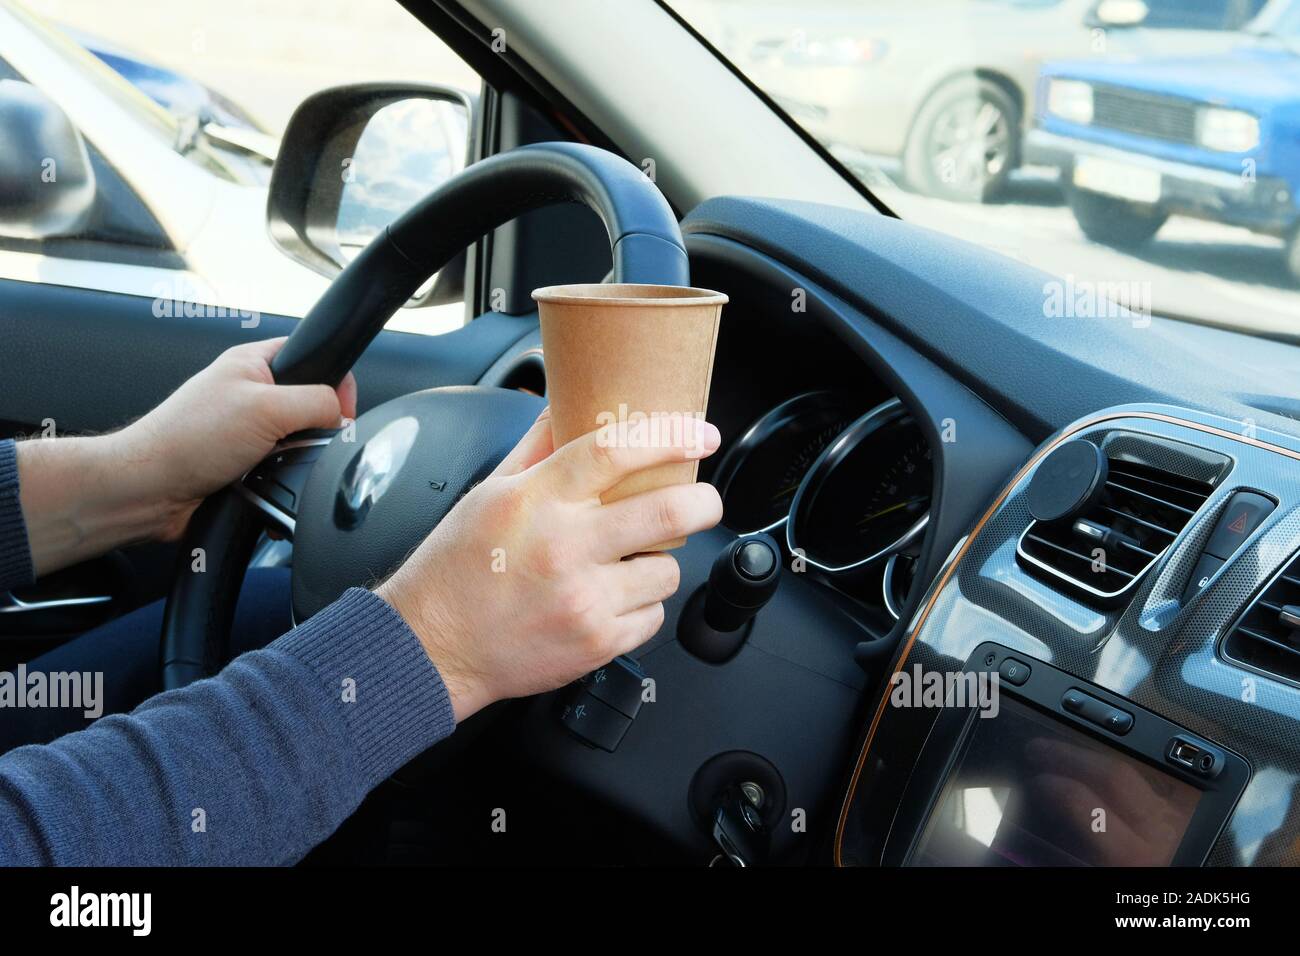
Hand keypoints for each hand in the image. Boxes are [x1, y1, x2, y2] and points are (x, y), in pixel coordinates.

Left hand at [115, 337, 356, 539]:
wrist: (148, 490)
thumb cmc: (186, 439)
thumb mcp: (266, 408)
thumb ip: (316, 403)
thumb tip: (341, 418)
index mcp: (252, 363)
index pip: (313, 355)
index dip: (335, 381)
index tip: (339, 411)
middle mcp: (249, 394)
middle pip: (310, 404)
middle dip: (315, 427)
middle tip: (302, 440)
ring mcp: (245, 430)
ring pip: (298, 442)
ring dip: (295, 458)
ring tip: (275, 464)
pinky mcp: (243, 463)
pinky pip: (281, 470)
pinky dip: (281, 481)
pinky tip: (266, 483)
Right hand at [377, 410, 723, 721]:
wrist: (433, 647)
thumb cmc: (457, 569)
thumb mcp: (488, 495)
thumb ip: (536, 450)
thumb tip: (567, 407)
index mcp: (536, 500)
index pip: (616, 451)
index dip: (670, 436)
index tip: (700, 433)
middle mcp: (563, 547)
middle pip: (665, 512)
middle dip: (702, 502)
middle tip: (705, 501)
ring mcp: (584, 599)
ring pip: (667, 571)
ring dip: (659, 563)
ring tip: (627, 564)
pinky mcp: (596, 642)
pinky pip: (653, 615)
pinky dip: (641, 606)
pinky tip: (610, 600)